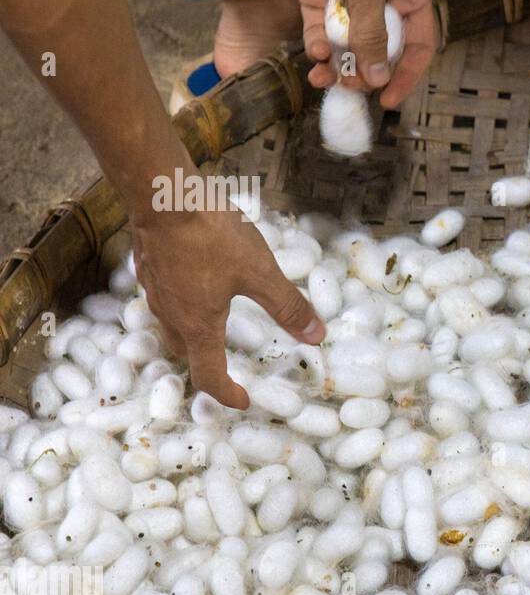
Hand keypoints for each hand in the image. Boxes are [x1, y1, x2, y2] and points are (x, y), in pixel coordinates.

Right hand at [131, 199, 324, 408]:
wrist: (161, 193)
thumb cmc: (211, 235)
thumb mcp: (261, 273)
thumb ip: (288, 306)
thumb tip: (316, 336)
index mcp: (199, 326)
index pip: (209, 375)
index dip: (227, 394)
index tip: (242, 401)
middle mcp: (171, 314)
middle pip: (186, 353)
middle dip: (205, 367)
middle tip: (225, 370)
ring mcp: (155, 289)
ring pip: (170, 325)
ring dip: (190, 336)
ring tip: (210, 330)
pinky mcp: (148, 265)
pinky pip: (164, 297)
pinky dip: (180, 305)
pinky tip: (194, 287)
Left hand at [281, 0, 433, 108]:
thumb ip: (371, 35)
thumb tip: (377, 77)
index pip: (415, 45)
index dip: (405, 75)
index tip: (388, 100)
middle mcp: (381, 0)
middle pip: (378, 50)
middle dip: (364, 72)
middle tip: (350, 86)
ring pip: (346, 44)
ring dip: (336, 64)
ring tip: (325, 77)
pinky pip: (320, 29)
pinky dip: (317, 43)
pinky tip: (315, 50)